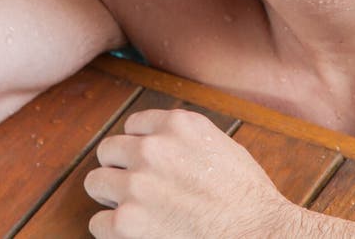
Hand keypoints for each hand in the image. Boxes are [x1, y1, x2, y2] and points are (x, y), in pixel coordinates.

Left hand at [84, 108, 298, 238]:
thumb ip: (185, 139)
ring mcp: (137, 185)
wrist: (258, 235)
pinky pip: (97, 223)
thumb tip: (163, 143)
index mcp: (177, 125)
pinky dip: (111, 231)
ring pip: (96, 182)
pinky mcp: (126, 224)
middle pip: (108, 150)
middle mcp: (152, 149)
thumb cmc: (246, 197)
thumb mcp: (219, 146)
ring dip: (111, 197)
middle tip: (136, 189)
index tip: (148, 166)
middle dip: (119, 169)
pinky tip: (134, 234)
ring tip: (132, 211)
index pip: (132, 126)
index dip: (139, 147)